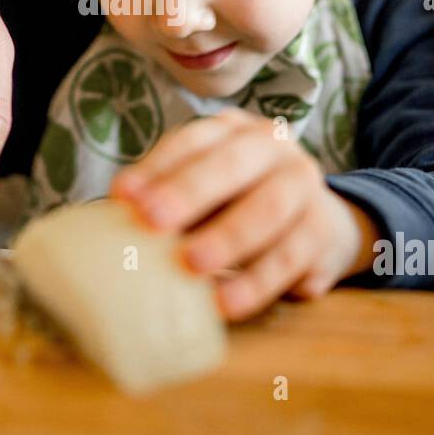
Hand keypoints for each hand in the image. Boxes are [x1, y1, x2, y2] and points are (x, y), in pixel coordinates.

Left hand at [110, 109, 380, 320]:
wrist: (318, 226)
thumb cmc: (240, 205)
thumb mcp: (206, 193)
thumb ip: (168, 202)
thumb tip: (110, 227)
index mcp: (234, 132)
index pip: (194, 140)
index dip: (158, 167)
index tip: (123, 196)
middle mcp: (274, 150)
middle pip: (234, 164)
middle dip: (190, 192)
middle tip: (152, 222)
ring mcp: (306, 189)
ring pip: (270, 208)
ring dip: (228, 238)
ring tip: (191, 267)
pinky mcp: (323, 233)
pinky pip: (292, 257)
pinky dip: (257, 282)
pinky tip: (227, 303)